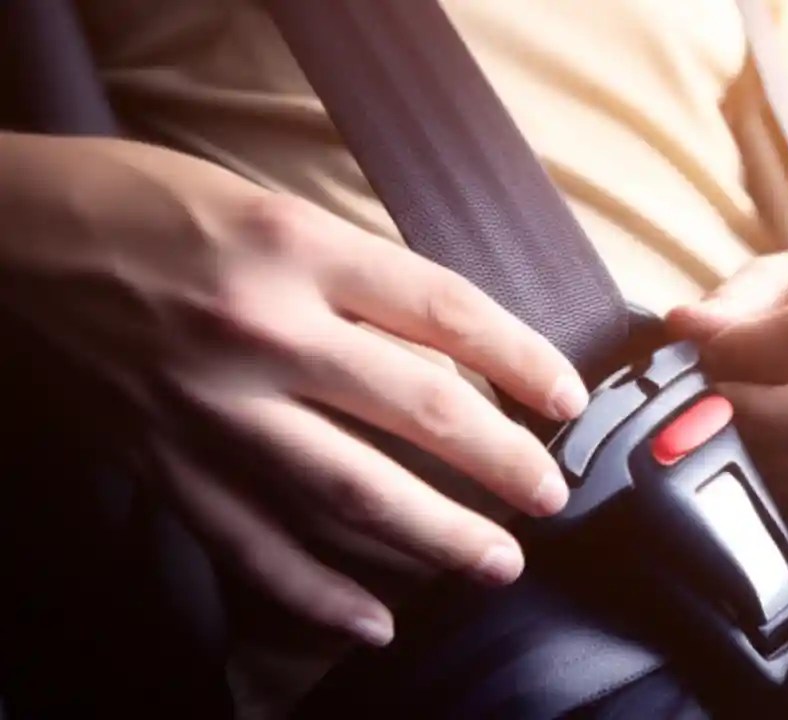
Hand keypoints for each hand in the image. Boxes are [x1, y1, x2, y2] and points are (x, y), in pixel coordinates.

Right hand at [0, 134, 588, 645]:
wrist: (15, 236)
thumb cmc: (151, 206)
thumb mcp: (272, 209)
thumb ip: (359, 277)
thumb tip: (454, 345)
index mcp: (298, 250)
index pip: (446, 312)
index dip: (522, 359)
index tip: (565, 398)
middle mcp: (264, 331)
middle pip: (418, 409)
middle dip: (501, 461)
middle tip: (549, 495)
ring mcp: (214, 408)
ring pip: (349, 491)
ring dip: (435, 535)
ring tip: (496, 562)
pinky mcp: (168, 463)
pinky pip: (254, 544)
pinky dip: (318, 592)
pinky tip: (374, 618)